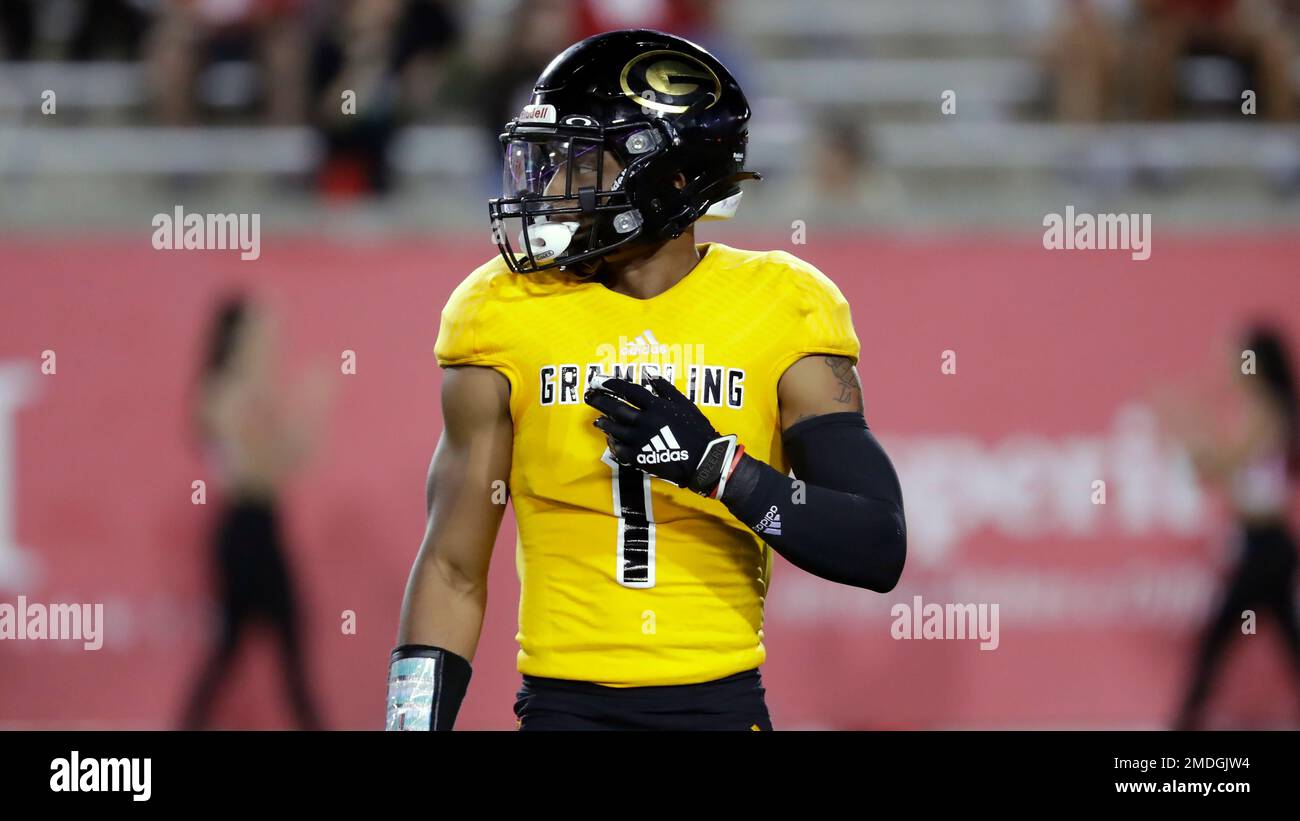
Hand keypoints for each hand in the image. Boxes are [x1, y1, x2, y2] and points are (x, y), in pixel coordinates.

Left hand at [584, 374, 738, 495]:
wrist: (703, 459)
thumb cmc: (698, 430)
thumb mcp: (685, 404)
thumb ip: (666, 389)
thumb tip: (650, 375)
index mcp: (656, 406)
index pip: (629, 391)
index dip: (614, 385)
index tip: (603, 382)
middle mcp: (645, 421)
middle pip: (616, 408)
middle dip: (600, 401)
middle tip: (589, 397)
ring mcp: (640, 439)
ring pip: (615, 429)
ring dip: (603, 423)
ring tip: (596, 420)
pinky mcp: (640, 457)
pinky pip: (620, 449)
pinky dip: (613, 443)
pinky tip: (610, 440)